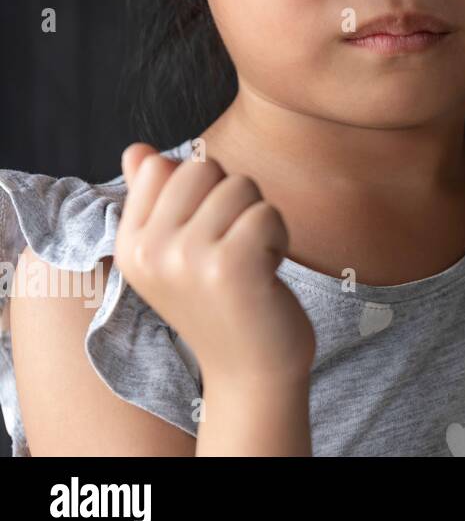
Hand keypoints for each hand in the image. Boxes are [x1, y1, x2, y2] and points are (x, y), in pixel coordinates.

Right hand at [114, 144, 316, 384]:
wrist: (251, 372)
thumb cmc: (222, 303)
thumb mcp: (176, 254)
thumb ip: (156, 199)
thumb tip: (138, 148)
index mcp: (130, 245)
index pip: (162, 166)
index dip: (202, 190)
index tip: (207, 234)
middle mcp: (150, 251)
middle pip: (205, 167)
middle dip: (234, 198)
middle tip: (234, 247)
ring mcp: (187, 259)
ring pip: (241, 186)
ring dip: (259, 219)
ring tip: (250, 262)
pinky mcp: (231, 266)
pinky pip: (267, 213)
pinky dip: (278, 237)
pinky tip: (268, 272)